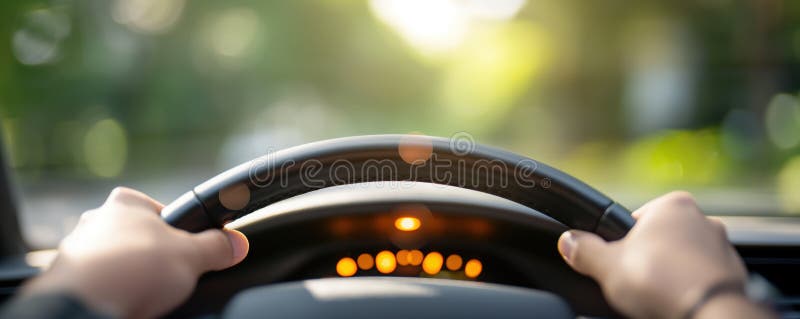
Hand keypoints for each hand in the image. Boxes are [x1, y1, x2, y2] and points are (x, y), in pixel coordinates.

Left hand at [22, 187, 248, 318]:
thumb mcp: (192, 256)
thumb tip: (236, 244)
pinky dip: (114, 293)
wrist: (84, 305)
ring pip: (116, 262)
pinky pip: (100, 284)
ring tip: (146, 294)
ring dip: (131, 276)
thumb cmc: (134, 269)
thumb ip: (217, 247)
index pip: (160, 210)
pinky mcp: (66, 280)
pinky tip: (126, 303)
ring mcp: (76, 251)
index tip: (190, 250)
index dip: (180, 230)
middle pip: (137, 236)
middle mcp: (96, 221)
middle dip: (154, 256)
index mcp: (126, 203)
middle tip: (170, 275)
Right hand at [557, 191, 753, 318]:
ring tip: (658, 296)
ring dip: (672, 275)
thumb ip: (584, 250)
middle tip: (636, 281)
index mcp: (672, 205)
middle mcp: (703, 219)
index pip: (638, 219)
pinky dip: (690, 289)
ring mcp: (723, 248)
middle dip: (650, 258)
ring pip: (685, 260)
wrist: (709, 312)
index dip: (623, 243)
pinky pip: (703, 280)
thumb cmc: (661, 281)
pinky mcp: (736, 275)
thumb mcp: (606, 265)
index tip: (618, 262)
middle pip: (663, 239)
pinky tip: (677, 303)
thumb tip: (568, 242)